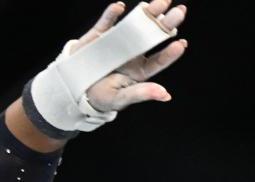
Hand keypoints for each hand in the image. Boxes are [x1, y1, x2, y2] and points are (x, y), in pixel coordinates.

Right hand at [69, 1, 188, 112]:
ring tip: (161, 2)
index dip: (170, 53)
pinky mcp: (100, 35)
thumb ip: (141, 94)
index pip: (159, 59)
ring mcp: (118, 41)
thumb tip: (166, 95)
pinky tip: (119, 8)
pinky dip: (111, 14)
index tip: (181, 44)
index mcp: (140, 69)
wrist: (74, 89)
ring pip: (136, 23)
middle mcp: (133, 52)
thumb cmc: (100, 97)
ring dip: (148, 12)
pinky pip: (106, 22)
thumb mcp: (120, 98)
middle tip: (179, 12)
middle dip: (167, 23)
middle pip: (153, 36)